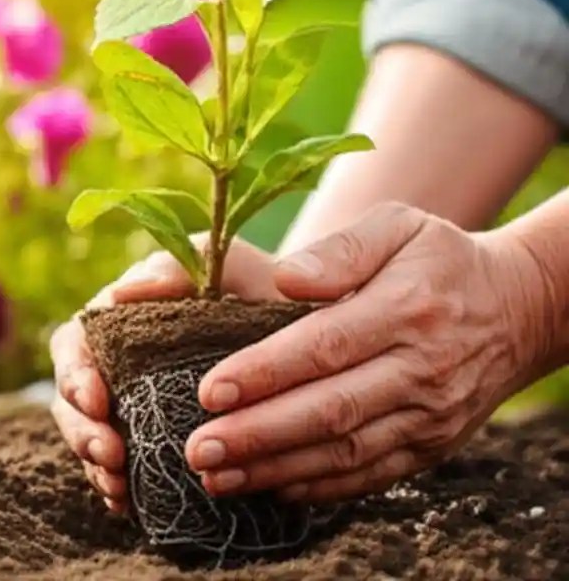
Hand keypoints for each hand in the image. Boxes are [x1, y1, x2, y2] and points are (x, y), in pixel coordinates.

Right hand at [49, 235, 280, 512]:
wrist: (302, 328)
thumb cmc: (257, 287)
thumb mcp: (224, 264)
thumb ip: (174, 269)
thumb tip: (118, 294)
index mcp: (118, 319)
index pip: (74, 344)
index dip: (74, 374)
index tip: (98, 400)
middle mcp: (115, 363)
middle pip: (72, 399)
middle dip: (81, 430)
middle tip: (110, 455)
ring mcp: (129, 403)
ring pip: (88, 435)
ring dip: (94, 462)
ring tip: (118, 483)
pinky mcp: (148, 438)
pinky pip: (116, 467)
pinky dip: (115, 486)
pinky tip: (128, 502)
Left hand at [186, 202, 559, 502]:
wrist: (516, 308)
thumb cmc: (435, 259)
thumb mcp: (398, 225)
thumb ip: (340, 248)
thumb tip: (286, 280)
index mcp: (407, 308)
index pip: (324, 346)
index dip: (264, 373)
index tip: (208, 391)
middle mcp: (422, 368)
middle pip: (330, 410)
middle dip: (258, 434)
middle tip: (198, 450)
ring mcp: (429, 414)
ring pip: (346, 452)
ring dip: (276, 469)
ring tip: (216, 477)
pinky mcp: (431, 446)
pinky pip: (371, 475)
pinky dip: (318, 487)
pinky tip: (268, 489)